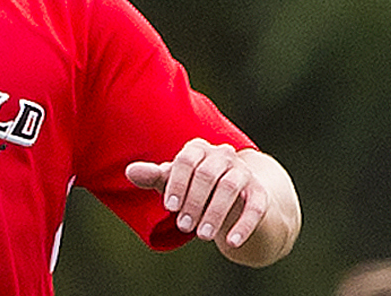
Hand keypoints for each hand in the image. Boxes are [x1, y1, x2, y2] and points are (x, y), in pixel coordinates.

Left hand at [125, 139, 270, 250]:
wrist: (235, 201)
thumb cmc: (196, 189)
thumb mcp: (175, 184)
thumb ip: (155, 177)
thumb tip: (130, 171)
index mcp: (199, 149)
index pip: (187, 160)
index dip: (177, 183)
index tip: (170, 207)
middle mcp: (223, 155)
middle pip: (207, 174)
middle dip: (194, 201)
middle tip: (183, 226)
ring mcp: (244, 172)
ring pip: (229, 188)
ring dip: (214, 213)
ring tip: (201, 236)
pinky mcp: (260, 193)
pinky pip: (255, 207)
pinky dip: (243, 225)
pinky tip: (231, 242)